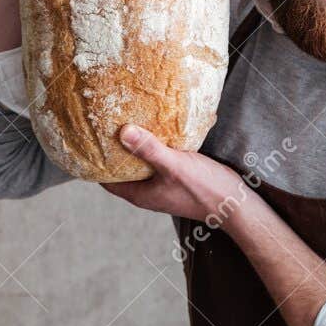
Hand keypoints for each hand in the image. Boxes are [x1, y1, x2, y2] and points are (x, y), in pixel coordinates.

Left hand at [102, 125, 253, 227]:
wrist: (235, 203)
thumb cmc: (204, 189)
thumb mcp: (174, 165)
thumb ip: (149, 149)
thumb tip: (122, 131)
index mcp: (140, 194)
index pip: (107, 180)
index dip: (96, 163)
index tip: (89, 140)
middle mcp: (148, 191)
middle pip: (122, 171)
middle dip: (114, 151)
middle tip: (106, 125)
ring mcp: (162, 186)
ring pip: (140, 166)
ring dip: (134, 148)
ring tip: (127, 122)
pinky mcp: (176, 178)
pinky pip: (157, 162)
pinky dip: (152, 148)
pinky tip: (156, 130)